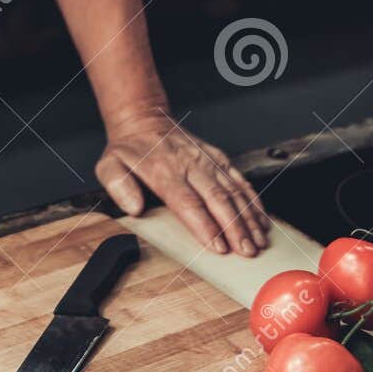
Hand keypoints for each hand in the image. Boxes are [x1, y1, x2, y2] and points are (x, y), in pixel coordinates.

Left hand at [95, 109, 270, 256]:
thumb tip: (133, 207)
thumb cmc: (129, 149)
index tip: (219, 247)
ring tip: (259, 241)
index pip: (188, 202)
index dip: (205, 226)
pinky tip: (262, 220)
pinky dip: (254, 202)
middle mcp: (190, 165)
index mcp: (164, 171)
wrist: (144, 120)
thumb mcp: (110, 165)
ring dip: (248, 218)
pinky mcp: (218, 159)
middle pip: (217, 200)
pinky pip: (240, 181)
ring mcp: (207, 161)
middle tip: (247, 252)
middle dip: (235, 228)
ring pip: (234, 192)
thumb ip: (118, 186)